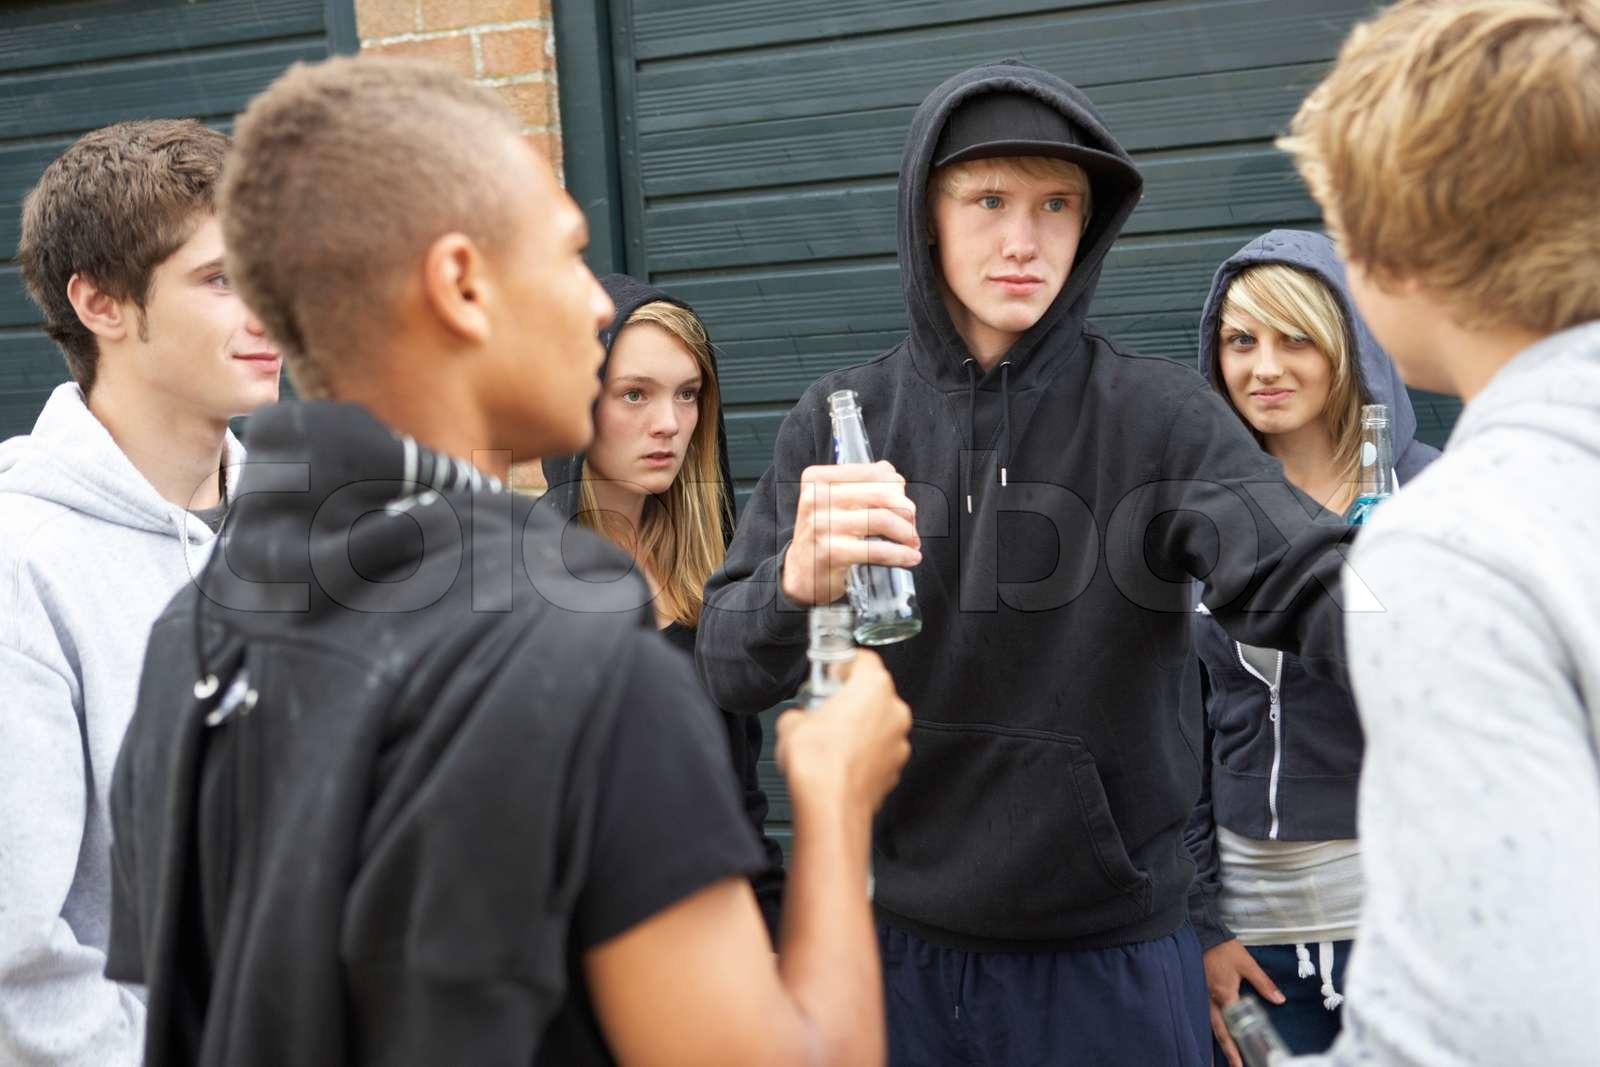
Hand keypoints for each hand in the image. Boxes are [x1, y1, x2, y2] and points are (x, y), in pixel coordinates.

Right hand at [776, 651, 911, 813]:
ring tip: (831, 741)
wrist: (830, 808)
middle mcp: (894, 712)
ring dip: (859, 728)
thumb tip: (798, 719)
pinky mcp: (895, 768)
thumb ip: (799, 712)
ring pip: (878, 724)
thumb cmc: (818, 764)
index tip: (832, 671)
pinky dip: (864, 753)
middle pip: (874, 693)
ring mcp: (899, 742)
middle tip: (826, 708)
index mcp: (873, 687)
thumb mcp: (791, 723)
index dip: (844, 664)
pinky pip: (879, 751)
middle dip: (851, 699)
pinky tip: (840, 762)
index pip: (864, 659)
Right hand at [780, 462, 920, 605]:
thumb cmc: (825, 535)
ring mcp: (820, 525)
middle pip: (880, 494)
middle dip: (905, 510)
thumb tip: (891, 473)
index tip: (904, 503)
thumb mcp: (835, 503)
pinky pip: (876, 549)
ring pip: (881, 519)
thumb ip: (861, 483)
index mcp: (817, 479)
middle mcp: (815, 497)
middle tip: (912, 525)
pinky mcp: (830, 552)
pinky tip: (909, 558)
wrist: (801, 574)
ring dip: (906, 532)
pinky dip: (899, 554)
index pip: (871, 472)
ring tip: (913, 542)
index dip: (896, 487)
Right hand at [1205, 939, 1284, 1066]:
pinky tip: (1207, 1036)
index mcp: (1224, 996)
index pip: (1231, 1028)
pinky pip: (1202, 1015)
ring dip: (1214, 1044)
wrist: (1202, 933)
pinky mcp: (1198, 992)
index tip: (1241, 1063)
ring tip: (1213, 1061)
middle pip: (1218, 1033)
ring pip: (1208, 1026)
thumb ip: (1263, 983)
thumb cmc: (1224, 949)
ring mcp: (1202, 997)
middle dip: (1227, 1052)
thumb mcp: (1247, 964)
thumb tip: (1280, 1000)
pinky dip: (1205, 1029)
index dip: (1236, 1047)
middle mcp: (1210, 1001)